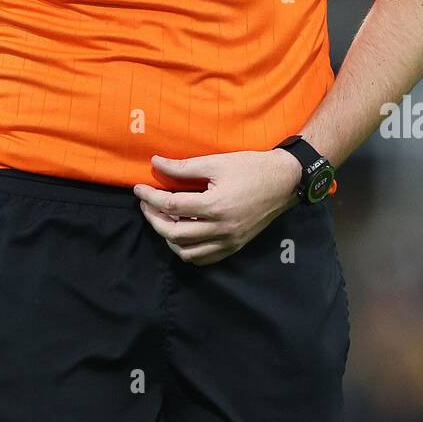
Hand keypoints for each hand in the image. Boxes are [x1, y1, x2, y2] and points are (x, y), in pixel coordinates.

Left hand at [134, 148, 301, 265]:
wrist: (284, 181)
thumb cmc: (251, 167)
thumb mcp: (216, 162)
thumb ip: (183, 167)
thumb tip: (155, 163)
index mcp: (215, 205)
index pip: (171, 206)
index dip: (150, 197)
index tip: (138, 189)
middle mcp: (221, 228)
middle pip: (174, 234)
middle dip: (154, 219)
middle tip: (146, 205)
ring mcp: (228, 241)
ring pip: (187, 252)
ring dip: (168, 238)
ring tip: (163, 218)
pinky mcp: (235, 246)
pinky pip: (204, 259)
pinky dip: (188, 250)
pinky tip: (182, 234)